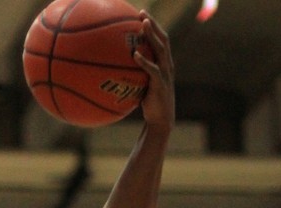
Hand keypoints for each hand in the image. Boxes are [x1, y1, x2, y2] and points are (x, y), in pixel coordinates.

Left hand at [135, 11, 174, 129]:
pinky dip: (144, 61)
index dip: (154, 27)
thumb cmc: (148, 104)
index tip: (141, 15)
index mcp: (164, 64)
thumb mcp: (141, 86)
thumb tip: (113, 68)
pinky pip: (152, 70)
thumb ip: (133, 74)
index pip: (161, 40)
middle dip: (154, 25)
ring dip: (152, 36)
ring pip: (161, 50)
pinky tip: (134, 54)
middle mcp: (167, 66)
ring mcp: (165, 74)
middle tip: (142, 13)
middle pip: (163, 39)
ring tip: (142, 25)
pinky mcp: (160, 84)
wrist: (160, 120)